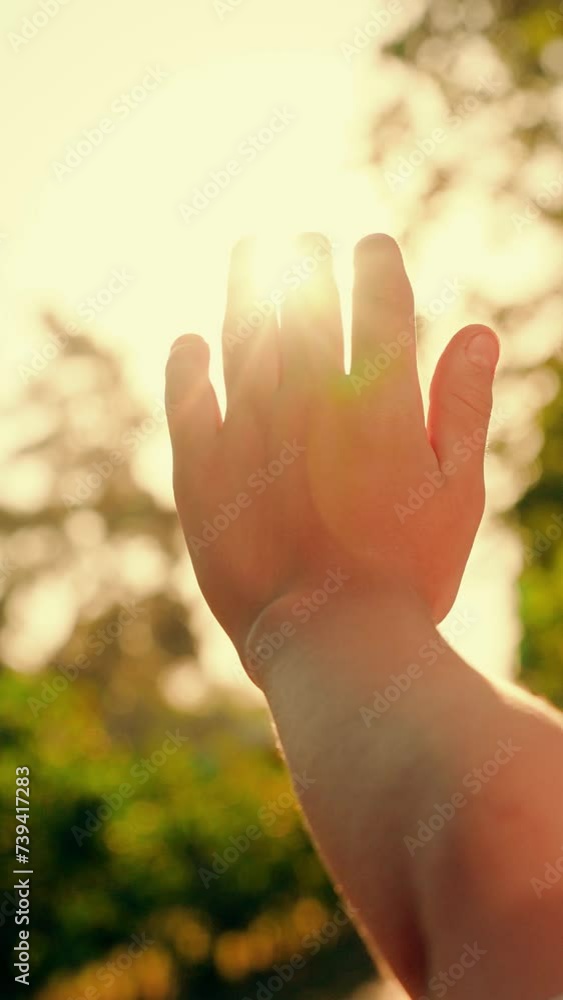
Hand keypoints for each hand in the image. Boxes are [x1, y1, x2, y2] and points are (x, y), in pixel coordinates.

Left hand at [165, 233, 498, 671]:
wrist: (330, 641)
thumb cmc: (407, 572)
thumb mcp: (456, 491)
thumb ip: (464, 406)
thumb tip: (478, 332)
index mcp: (378, 399)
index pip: (379, 301)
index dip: (378, 265)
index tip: (373, 248)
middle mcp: (308, 398)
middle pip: (304, 303)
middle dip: (309, 263)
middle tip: (308, 241)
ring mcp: (247, 428)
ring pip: (242, 333)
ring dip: (248, 285)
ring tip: (251, 251)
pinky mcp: (200, 467)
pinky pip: (186, 396)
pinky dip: (188, 363)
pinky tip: (191, 343)